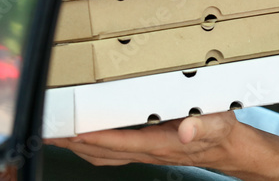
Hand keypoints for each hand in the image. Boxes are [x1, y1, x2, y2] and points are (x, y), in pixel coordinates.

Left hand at [46, 111, 238, 169]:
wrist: (226, 147)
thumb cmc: (220, 132)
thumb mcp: (217, 122)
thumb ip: (202, 125)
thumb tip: (185, 129)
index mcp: (161, 143)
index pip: (122, 142)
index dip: (96, 138)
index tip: (74, 130)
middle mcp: (148, 151)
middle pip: (102, 152)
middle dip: (74, 143)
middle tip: (51, 131)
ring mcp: (143, 153)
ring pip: (102, 155)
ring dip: (77, 147)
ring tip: (56, 136)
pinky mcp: (144, 149)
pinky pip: (110, 153)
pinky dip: (91, 147)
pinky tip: (83, 140)